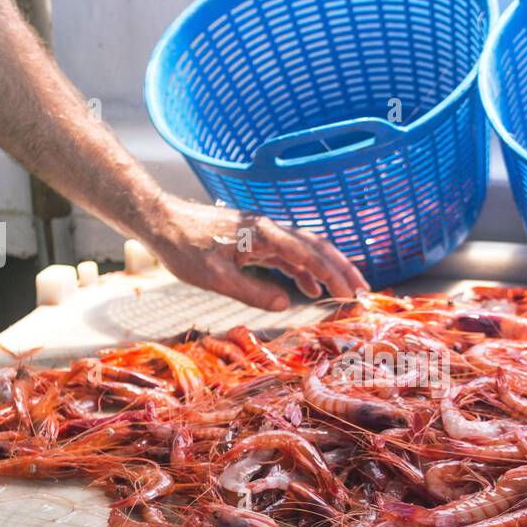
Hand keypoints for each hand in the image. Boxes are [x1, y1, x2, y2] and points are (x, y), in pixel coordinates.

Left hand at [141, 197, 367, 310]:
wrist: (162, 221)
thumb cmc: (183, 248)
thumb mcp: (215, 278)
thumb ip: (252, 292)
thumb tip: (286, 305)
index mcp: (262, 234)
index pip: (308, 255)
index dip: (333, 275)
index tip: (352, 293)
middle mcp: (269, 228)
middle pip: (316, 247)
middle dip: (342, 269)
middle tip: (364, 292)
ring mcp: (264, 233)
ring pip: (306, 249)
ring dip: (327, 270)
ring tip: (346, 291)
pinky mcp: (256, 239)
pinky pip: (289, 254)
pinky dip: (304, 271)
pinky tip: (310, 290)